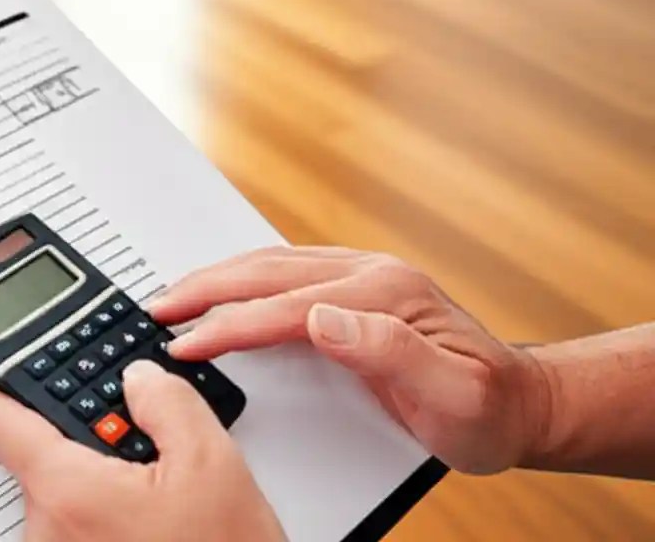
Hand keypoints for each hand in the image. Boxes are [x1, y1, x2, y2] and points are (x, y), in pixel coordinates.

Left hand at [0, 359, 284, 541]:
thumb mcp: (212, 462)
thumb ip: (166, 400)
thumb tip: (139, 378)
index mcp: (65, 490)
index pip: (2, 420)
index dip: (8, 382)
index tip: (14, 365)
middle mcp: (48, 530)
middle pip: (41, 454)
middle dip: (85, 433)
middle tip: (140, 431)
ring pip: (65, 492)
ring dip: (101, 476)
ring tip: (163, 484)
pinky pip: (78, 526)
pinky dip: (106, 510)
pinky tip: (156, 515)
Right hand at [149, 246, 550, 474]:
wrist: (520, 405)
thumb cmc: (485, 411)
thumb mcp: (449, 395)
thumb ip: (388, 351)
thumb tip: (324, 319)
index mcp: (384, 296)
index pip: (285, 307)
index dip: (229, 325)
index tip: (186, 342)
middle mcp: (370, 275)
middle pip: (267, 271)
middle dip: (205, 288)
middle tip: (156, 307)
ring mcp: (363, 276)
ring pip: (270, 265)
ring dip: (218, 278)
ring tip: (175, 296)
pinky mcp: (356, 289)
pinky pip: (284, 272)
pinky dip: (243, 279)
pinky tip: (225, 290)